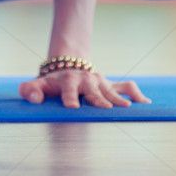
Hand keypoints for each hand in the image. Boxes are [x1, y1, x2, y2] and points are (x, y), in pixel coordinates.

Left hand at [19, 69, 151, 108]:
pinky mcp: (110, 85)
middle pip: (93, 91)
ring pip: (111, 90)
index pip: (68, 90)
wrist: (67, 66)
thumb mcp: (37, 84)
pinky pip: (127, 87)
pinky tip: (145, 104)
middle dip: (99, 100)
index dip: (69, 98)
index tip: (72, 108)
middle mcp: (85, 81)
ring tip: (127, 108)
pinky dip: (136, 94)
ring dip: (119, 99)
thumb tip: (33, 98)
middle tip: (106, 109)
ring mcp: (100, 82)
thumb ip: (30, 90)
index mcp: (67, 81)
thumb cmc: (50, 82)